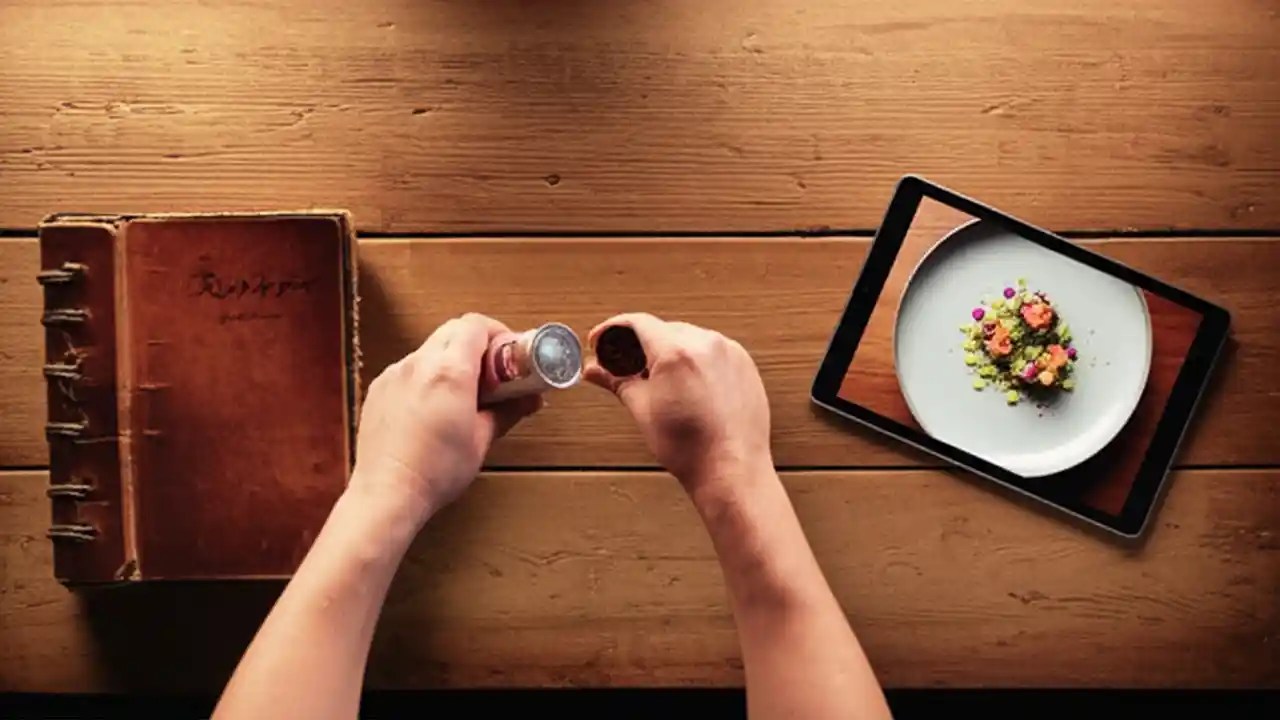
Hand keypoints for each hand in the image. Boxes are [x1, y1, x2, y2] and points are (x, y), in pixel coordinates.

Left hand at [350, 313, 540, 522]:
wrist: (388, 493)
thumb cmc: (435, 472)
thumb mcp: (481, 441)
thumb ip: (507, 412)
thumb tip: (530, 400)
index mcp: (450, 372)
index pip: (477, 325)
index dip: (498, 333)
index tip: (508, 355)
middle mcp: (419, 364)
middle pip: (454, 330)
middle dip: (477, 345)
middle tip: (492, 374)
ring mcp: (395, 374)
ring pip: (430, 348)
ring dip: (452, 360)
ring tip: (463, 394)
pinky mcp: (379, 388)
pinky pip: (410, 368)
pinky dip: (428, 376)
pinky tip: (434, 407)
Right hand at [585, 313, 772, 495]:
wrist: (731, 468)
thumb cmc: (692, 448)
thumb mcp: (643, 410)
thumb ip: (617, 381)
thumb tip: (595, 371)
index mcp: (676, 352)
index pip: (638, 323)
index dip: (613, 329)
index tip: (603, 340)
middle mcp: (706, 344)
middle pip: (663, 329)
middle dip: (642, 344)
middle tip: (627, 367)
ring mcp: (729, 352)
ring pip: (689, 338)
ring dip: (670, 351)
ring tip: (661, 382)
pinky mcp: (744, 363)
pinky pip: (712, 350)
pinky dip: (695, 360)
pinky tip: (688, 386)